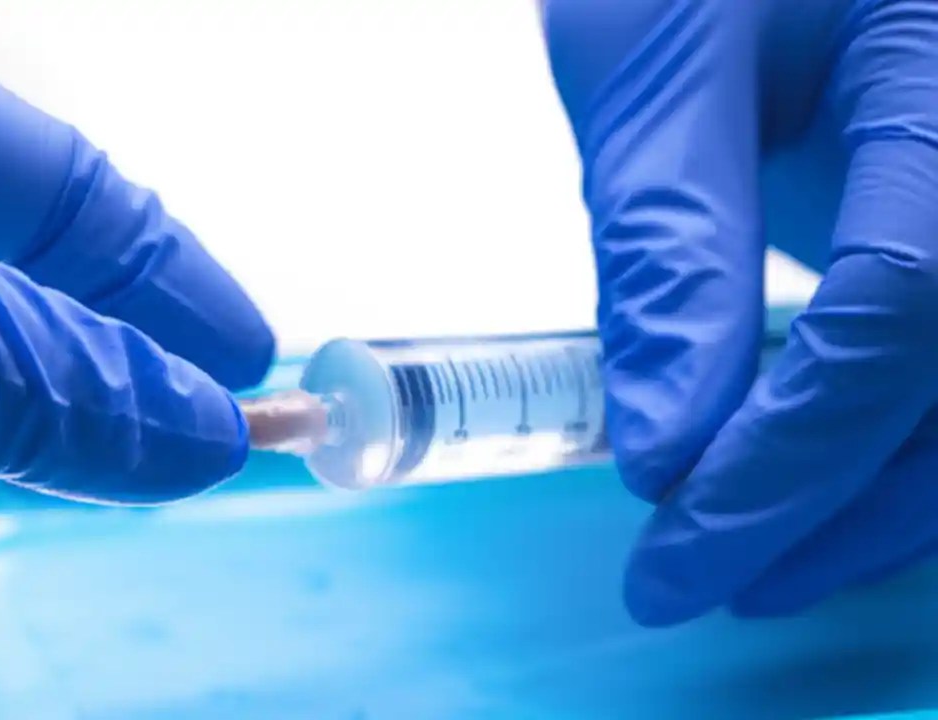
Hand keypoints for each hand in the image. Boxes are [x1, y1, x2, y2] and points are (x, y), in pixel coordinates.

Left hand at [540, 0, 937, 625]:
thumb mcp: (655, 71)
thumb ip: (670, 247)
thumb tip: (664, 449)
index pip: (913, 295)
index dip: (794, 439)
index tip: (674, 524)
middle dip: (830, 499)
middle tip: (695, 578)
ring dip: (873, 501)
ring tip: (745, 565)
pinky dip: (892, 446)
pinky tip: (812, 498)